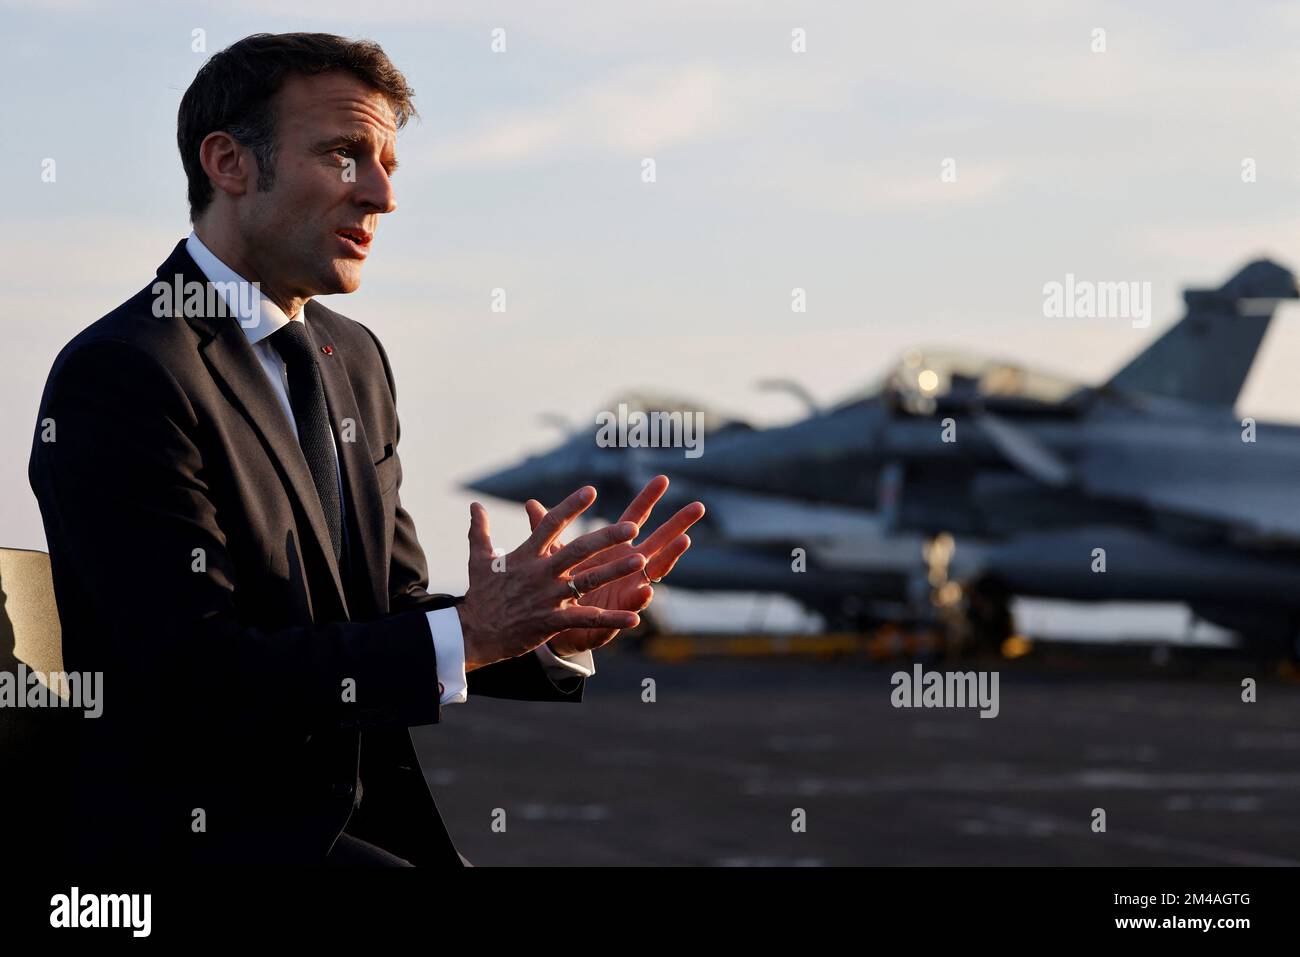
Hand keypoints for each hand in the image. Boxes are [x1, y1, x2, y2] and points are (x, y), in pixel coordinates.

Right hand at [458, 486, 650, 670]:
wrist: (475, 634)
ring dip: (615, 570)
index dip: (571, 506)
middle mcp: (541, 573)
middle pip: (578, 550)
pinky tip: (635, 618)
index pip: (551, 524)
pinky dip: (612, 619)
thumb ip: (480, 530)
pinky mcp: (552, 621)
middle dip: (606, 537)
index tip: (591, 490)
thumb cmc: (481, 595)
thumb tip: (474, 504)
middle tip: (632, 526)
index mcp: (526, 555)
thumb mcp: (478, 559)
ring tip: (641, 561)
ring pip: (587, 580)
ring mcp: (548, 597)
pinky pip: (587, 619)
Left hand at [525, 475, 704, 656]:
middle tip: (698, 506)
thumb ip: (546, 530)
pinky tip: (647, 590)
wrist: (553, 624)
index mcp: (614, 548)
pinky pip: (632, 604)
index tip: (663, 479)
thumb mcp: (553, 555)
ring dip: (670, 556)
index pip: (635, 519)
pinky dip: (640, 598)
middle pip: (658, 540)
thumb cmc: (560, 586)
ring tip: (684, 541)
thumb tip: (531, 503)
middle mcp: (628, 566)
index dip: (647, 500)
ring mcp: (628, 587)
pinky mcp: (619, 612)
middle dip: (677, 524)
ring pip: (656, 571)